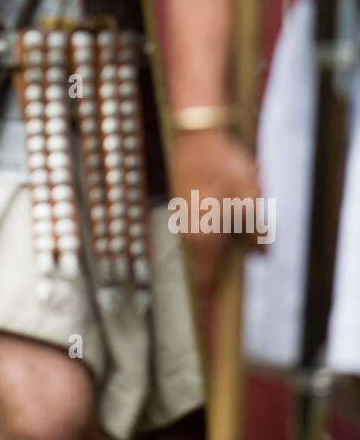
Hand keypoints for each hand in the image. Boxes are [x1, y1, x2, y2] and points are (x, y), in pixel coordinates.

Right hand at [170, 127, 261, 306]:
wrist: (197, 135)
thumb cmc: (225, 166)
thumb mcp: (250, 198)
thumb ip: (256, 232)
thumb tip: (261, 254)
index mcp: (206, 237)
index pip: (207, 277)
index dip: (213, 292)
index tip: (216, 303)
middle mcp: (189, 232)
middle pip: (202, 262)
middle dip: (218, 265)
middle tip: (233, 258)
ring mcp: (181, 217)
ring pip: (198, 243)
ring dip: (213, 243)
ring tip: (230, 220)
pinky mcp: (179, 203)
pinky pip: (195, 227)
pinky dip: (207, 227)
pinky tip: (221, 207)